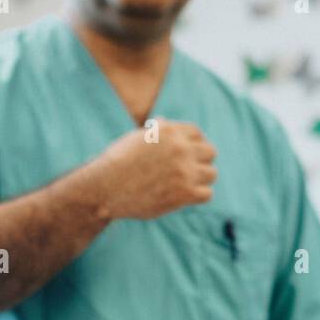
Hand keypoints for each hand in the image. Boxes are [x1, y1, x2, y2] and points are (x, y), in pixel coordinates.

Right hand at [92, 120, 217, 219]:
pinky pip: (207, 194)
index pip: (197, 133)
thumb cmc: (117, 163)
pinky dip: (198, 196)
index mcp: (169, 131)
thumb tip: (164, 121)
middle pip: (210, 152)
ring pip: (212, 173)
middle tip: (190, 171)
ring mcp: (185, 170)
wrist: (107, 188)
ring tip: (187, 185)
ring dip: (201, 179)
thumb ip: (155, 131)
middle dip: (201, 161)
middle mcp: (180, 148)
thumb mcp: (136, 138)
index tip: (189, 154)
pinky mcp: (185, 193)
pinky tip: (186, 197)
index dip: (194, 144)